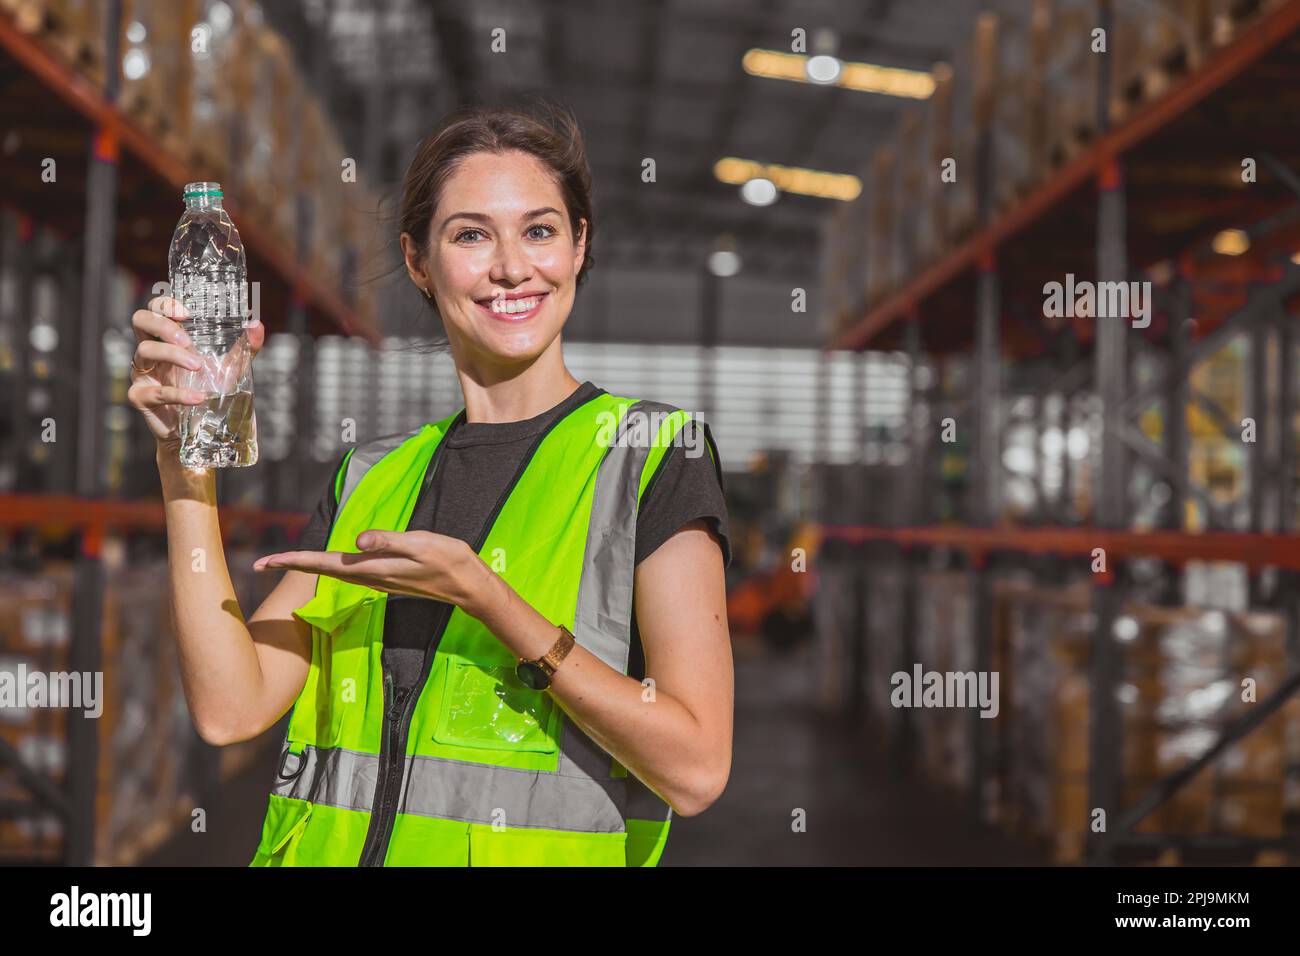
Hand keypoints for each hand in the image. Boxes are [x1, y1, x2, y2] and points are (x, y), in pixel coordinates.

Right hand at [127, 295, 265, 450]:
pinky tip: (198, 397)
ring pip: (145, 350)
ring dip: (173, 354)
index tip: (187, 312)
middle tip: (187, 340)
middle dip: (163, 325)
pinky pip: (154, 391)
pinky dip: (178, 393)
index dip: (165, 305)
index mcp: (168, 338)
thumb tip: (257, 325)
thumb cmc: (210, 389)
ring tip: (198, 366)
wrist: (200, 428)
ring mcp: (143, 373)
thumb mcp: (231, 366)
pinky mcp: (141, 397)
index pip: (156, 309)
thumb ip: (245, 347)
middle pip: (140, 320)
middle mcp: (151, 351)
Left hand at [253, 530, 496, 610]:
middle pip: (321, 571)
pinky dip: (327, 568)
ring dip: (307, 567)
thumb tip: (356, 540)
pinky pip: (346, 573)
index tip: (263, 562)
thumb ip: (388, 541)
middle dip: (290, 566)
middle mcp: (369, 577)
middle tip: (259, 564)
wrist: (468, 586)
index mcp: (372, 568)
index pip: (323, 564)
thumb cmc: (448, 561)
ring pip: (332, 573)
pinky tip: (325, 563)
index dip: (292, 561)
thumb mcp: (420, 544)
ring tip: (284, 562)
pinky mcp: (384, 578)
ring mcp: (376, 580)